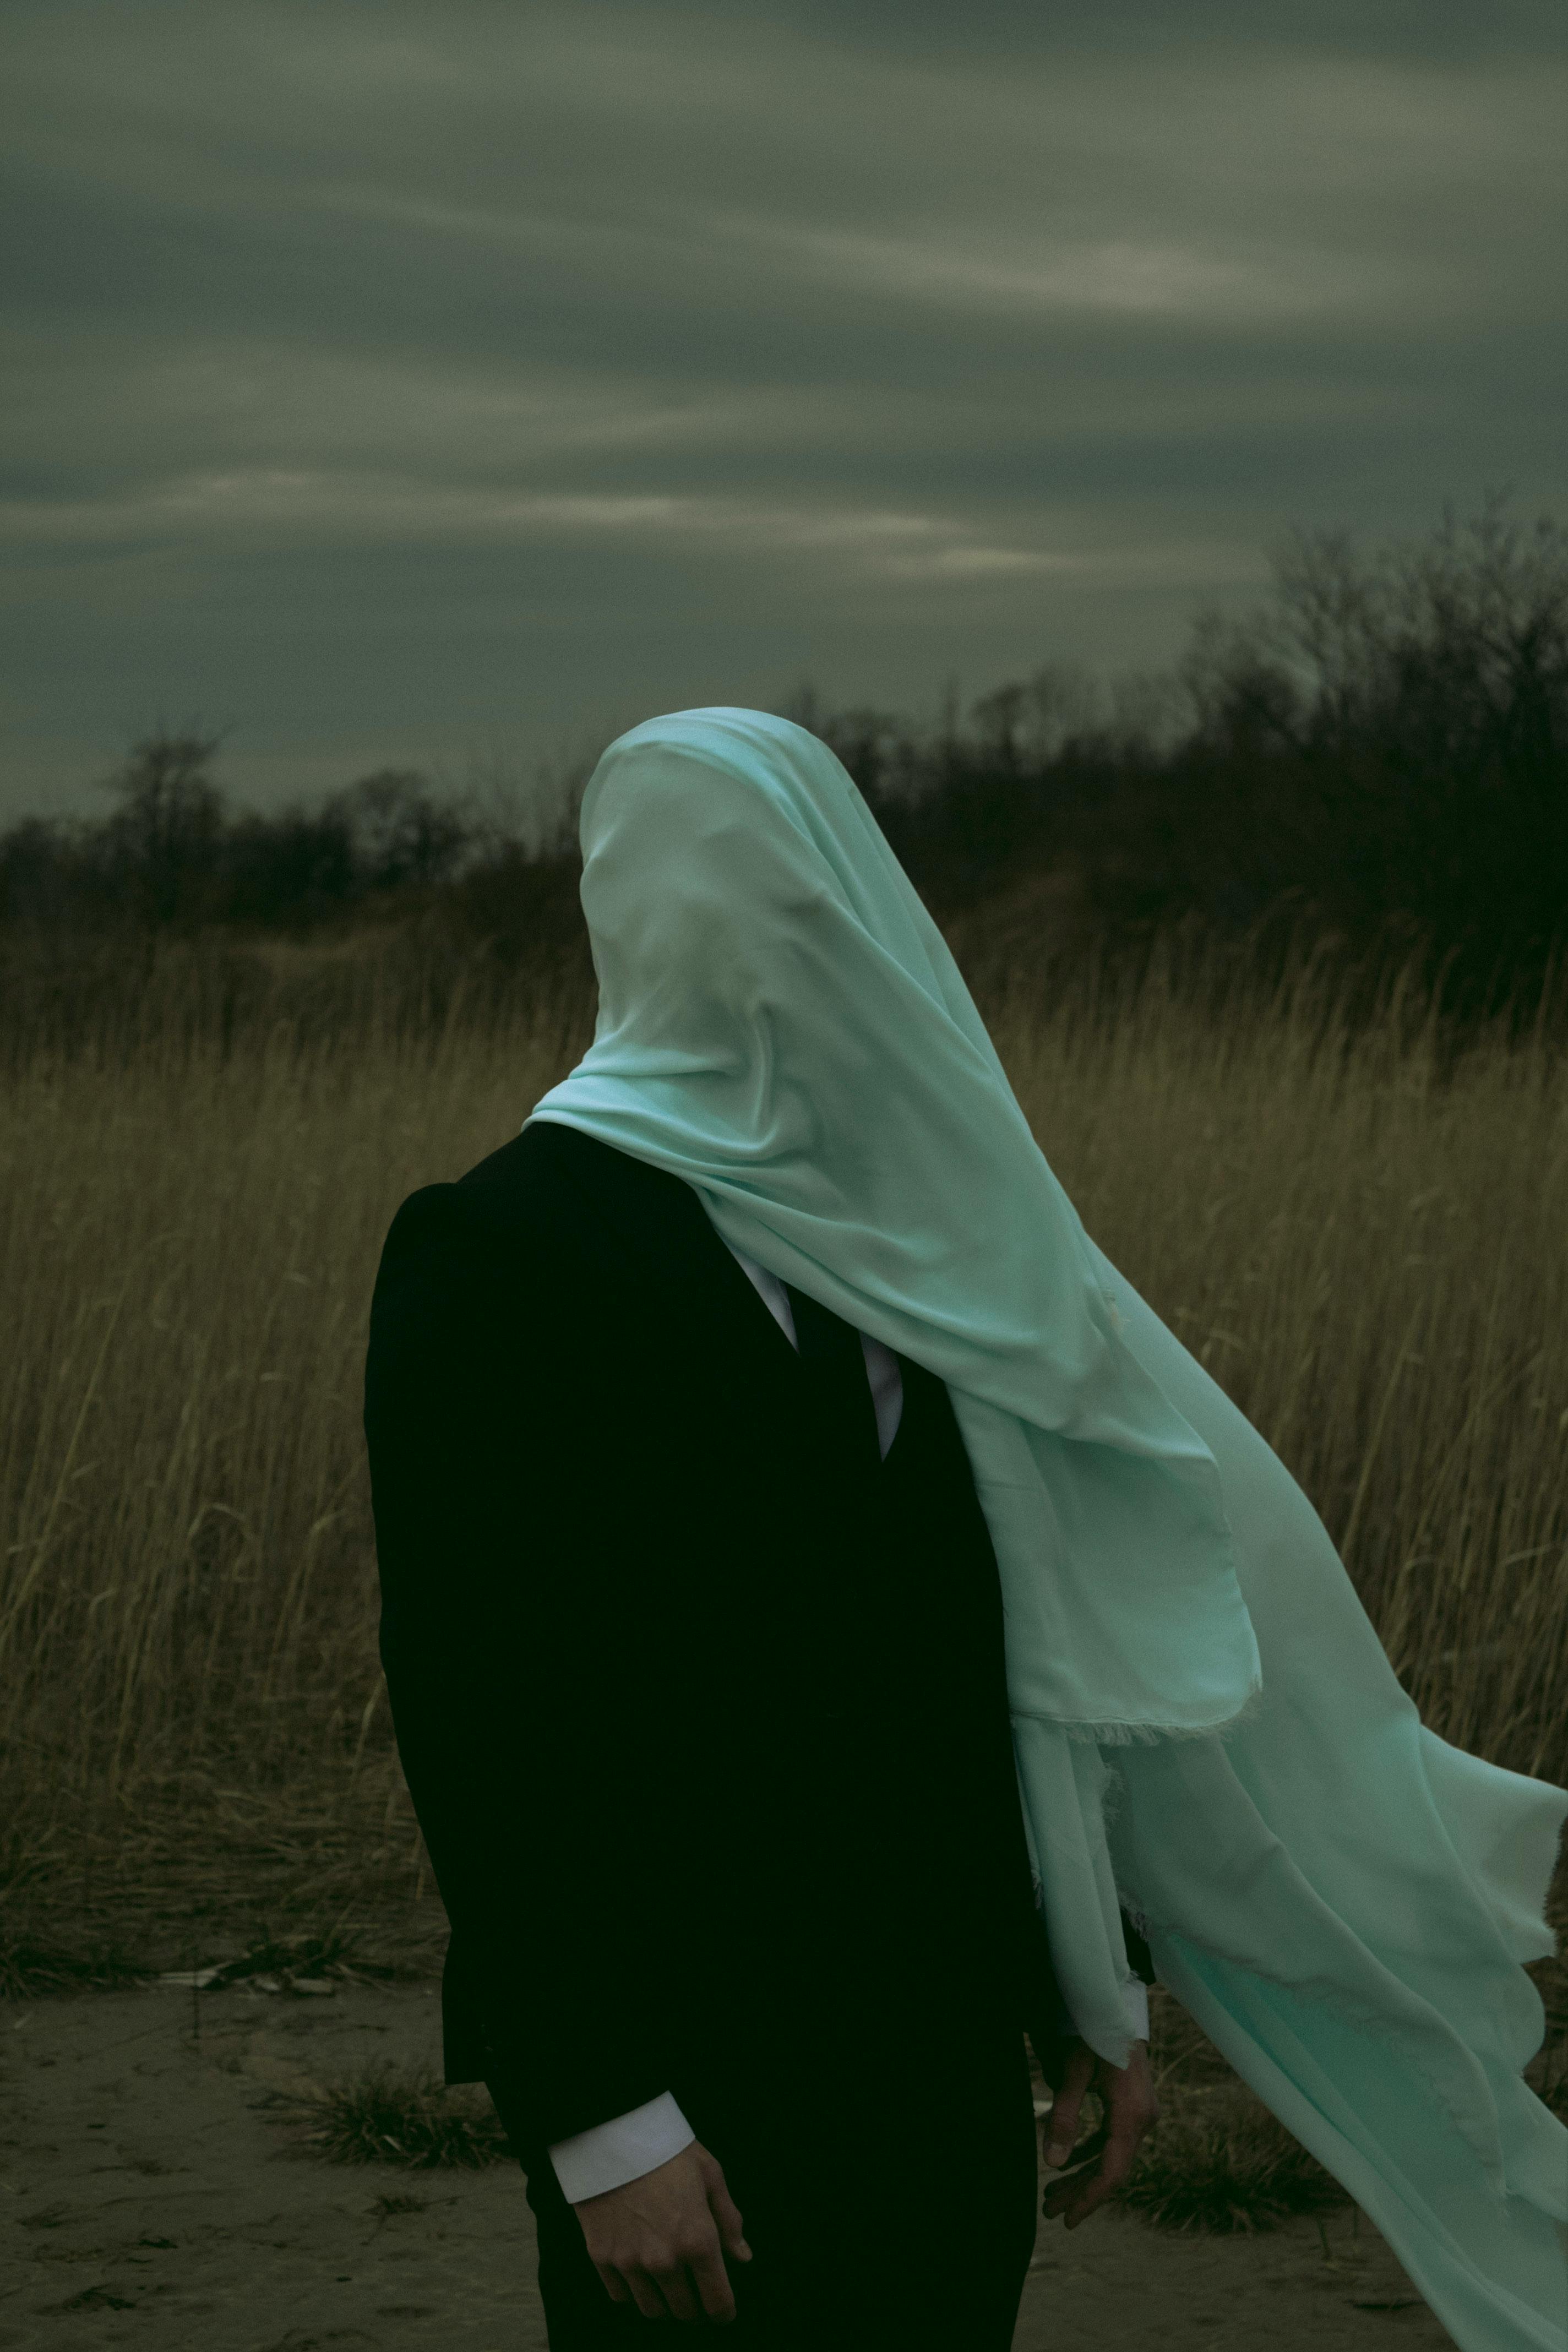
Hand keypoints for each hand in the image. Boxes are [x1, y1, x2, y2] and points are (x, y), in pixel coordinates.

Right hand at [575, 2139, 751, 2323]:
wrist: (611, 2134)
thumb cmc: (667, 2150)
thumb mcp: (710, 2174)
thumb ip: (729, 2221)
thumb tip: (742, 2258)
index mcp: (697, 2240)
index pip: (717, 2303)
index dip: (724, 2312)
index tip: (723, 2310)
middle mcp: (664, 2260)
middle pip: (685, 2313)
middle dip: (696, 2308)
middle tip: (697, 2292)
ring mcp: (630, 2262)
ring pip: (653, 2310)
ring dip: (665, 2303)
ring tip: (669, 2283)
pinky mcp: (602, 2258)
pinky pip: (622, 2296)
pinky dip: (633, 2291)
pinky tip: (640, 2271)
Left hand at [1038, 2036, 1158, 2231]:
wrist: (1116, 2003)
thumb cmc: (1092, 2033)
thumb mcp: (1073, 2072)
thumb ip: (1064, 2117)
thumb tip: (1053, 2164)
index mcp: (1131, 2114)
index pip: (1112, 2171)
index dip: (1089, 2199)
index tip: (1067, 2221)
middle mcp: (1143, 2118)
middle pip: (1112, 2168)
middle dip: (1080, 2192)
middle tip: (1049, 2211)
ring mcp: (1141, 2113)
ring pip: (1112, 2157)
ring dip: (1084, 2175)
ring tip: (1052, 2195)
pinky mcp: (1133, 2106)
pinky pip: (1113, 2140)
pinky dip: (1092, 2154)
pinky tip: (1071, 2164)